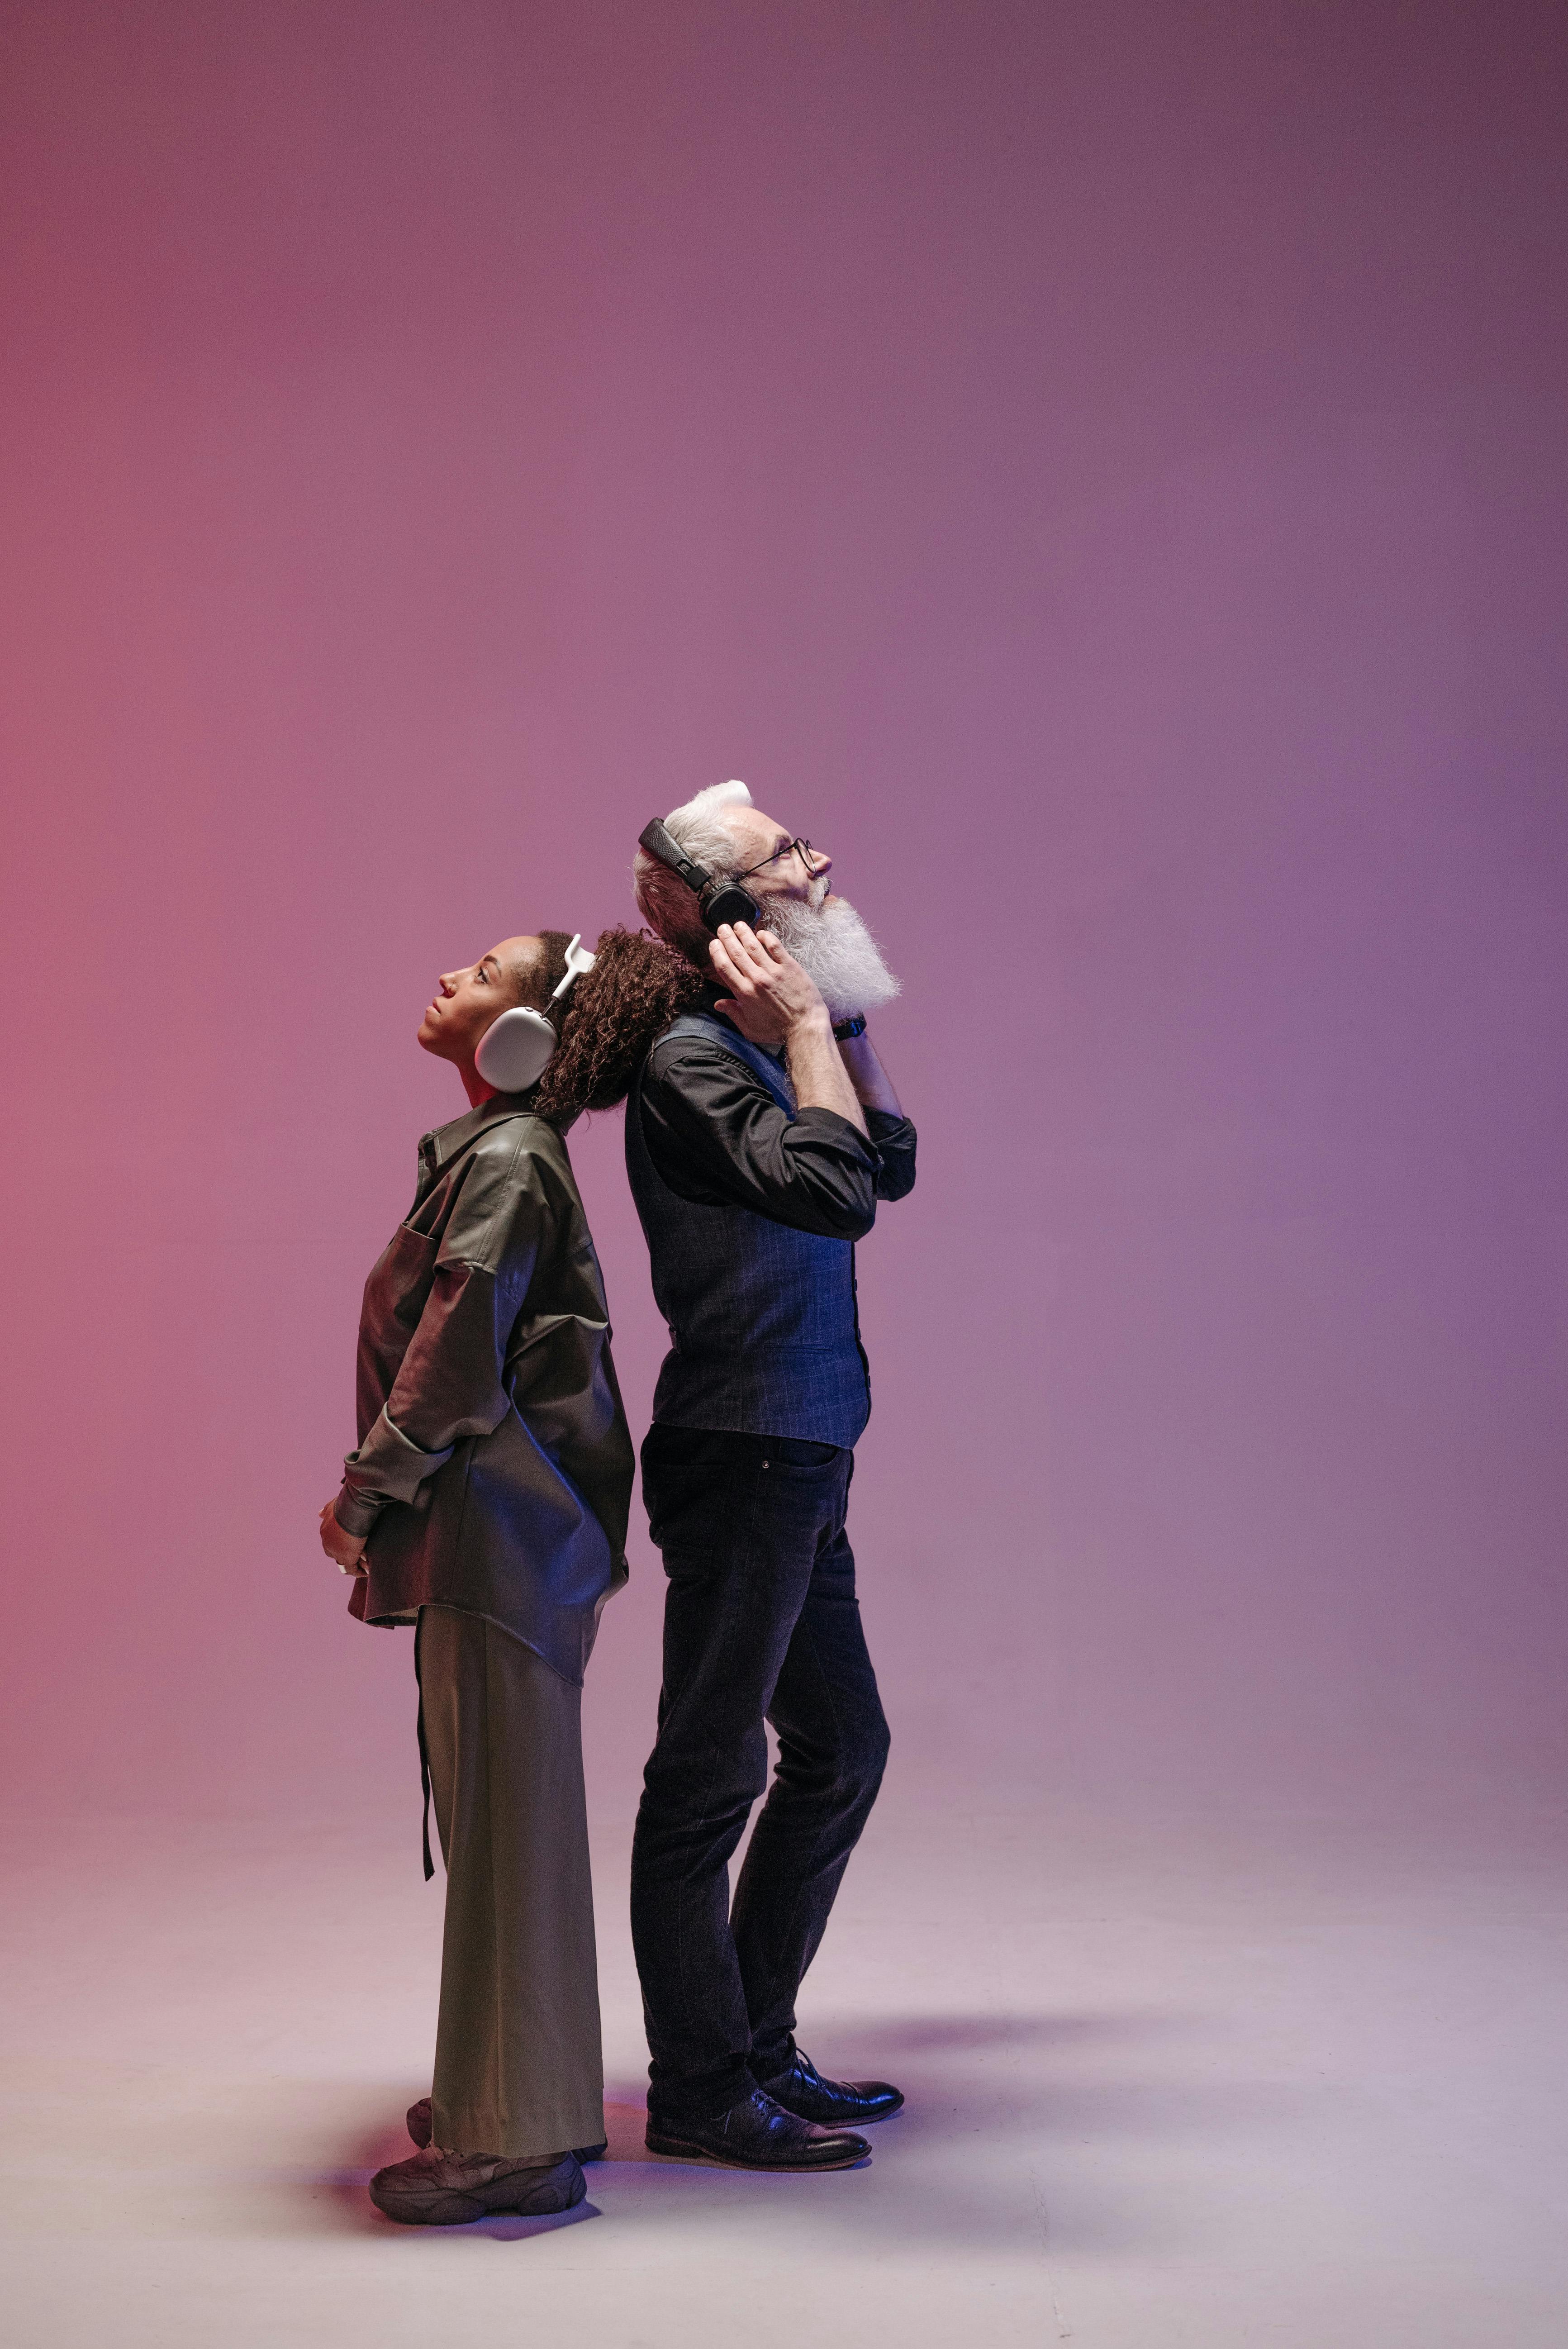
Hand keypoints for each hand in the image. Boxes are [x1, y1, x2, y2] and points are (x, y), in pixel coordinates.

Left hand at [319, 1500, 366, 1574]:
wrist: (354, 1506)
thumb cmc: (348, 1502)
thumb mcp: (334, 1504)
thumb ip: (326, 1510)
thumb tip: (319, 1514)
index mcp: (325, 1530)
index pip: (331, 1542)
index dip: (341, 1545)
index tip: (352, 1545)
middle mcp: (328, 1542)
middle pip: (335, 1554)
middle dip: (347, 1555)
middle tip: (360, 1556)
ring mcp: (336, 1551)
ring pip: (344, 1562)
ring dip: (354, 1564)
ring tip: (365, 1566)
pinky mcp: (346, 1557)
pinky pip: (352, 1569)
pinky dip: (359, 1571)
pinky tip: (367, 1572)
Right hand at [709, 923, 827, 1048]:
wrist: (805, 1027)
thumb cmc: (778, 1031)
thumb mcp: (750, 1029)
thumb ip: (733, 1013)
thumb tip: (719, 1004)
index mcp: (744, 993)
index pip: (724, 966)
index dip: (717, 952)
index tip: (714, 944)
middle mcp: (756, 979)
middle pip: (736, 952)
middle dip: (727, 937)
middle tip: (723, 928)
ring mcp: (773, 971)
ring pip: (753, 946)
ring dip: (744, 933)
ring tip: (738, 925)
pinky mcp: (789, 967)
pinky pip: (775, 946)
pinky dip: (767, 937)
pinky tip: (761, 933)